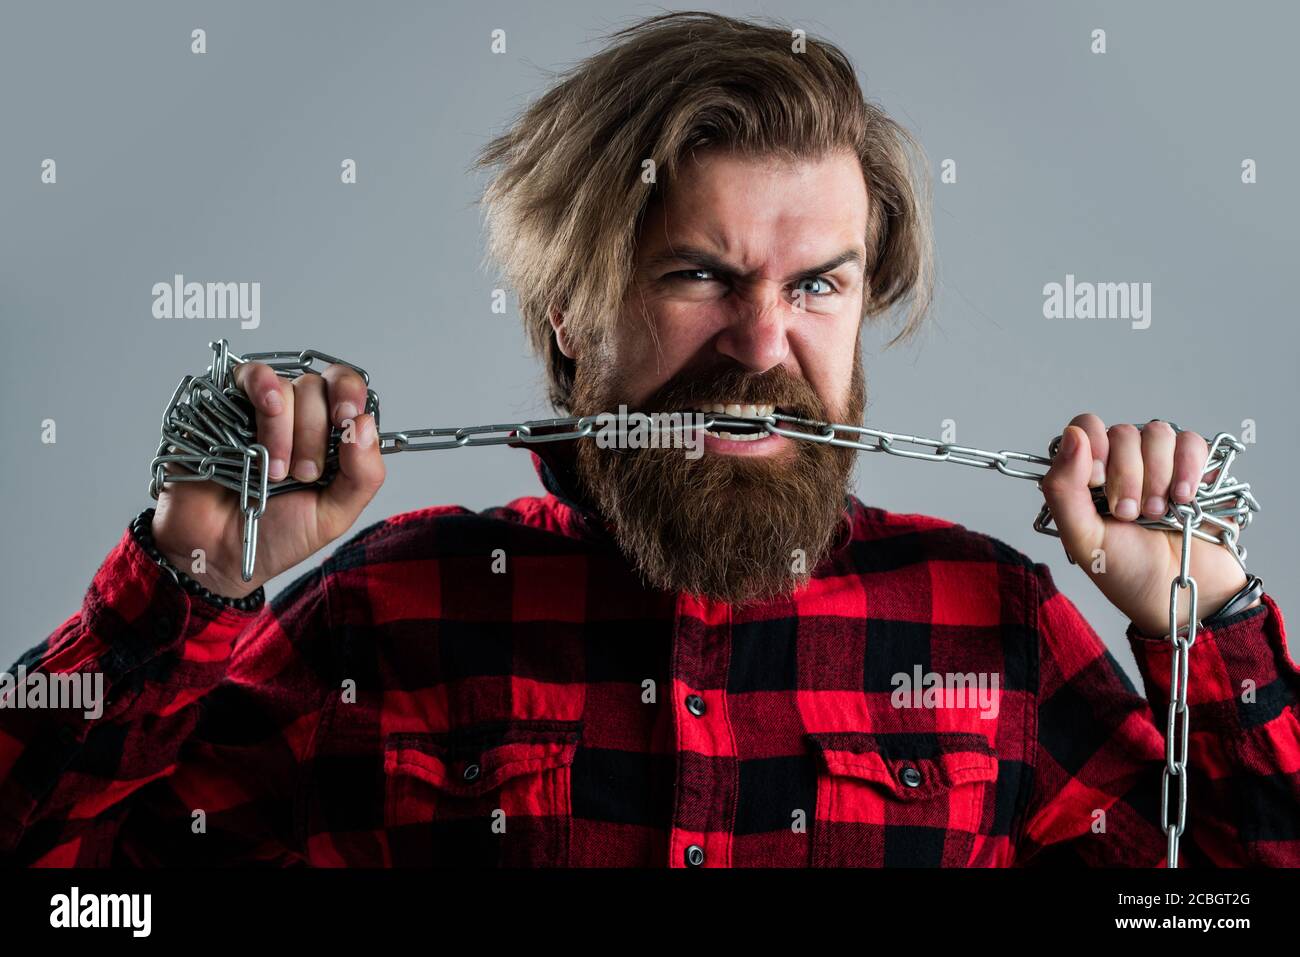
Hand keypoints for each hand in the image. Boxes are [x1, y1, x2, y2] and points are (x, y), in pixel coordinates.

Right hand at [151, 360, 386, 598]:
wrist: (217, 551)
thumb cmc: (274, 534)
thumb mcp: (333, 514)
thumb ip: (363, 475)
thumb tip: (366, 423)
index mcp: (328, 436)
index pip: (348, 389)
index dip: (350, 396)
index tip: (345, 421)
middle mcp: (296, 416)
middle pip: (318, 387)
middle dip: (314, 433)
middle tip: (303, 474)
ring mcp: (259, 407)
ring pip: (287, 386)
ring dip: (284, 430)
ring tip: (273, 472)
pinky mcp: (225, 402)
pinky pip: (250, 374)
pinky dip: (263, 388)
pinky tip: (265, 410)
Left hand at [1039, 415, 1253, 637]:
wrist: (1182, 596)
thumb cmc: (1127, 572)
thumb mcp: (1082, 538)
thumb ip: (1063, 488)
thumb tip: (1071, 435)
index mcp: (1088, 476)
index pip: (1085, 427)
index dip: (1092, 447)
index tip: (1097, 483)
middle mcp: (1123, 463)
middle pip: (1122, 432)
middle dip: (1126, 475)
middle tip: (1129, 514)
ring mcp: (1161, 464)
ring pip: (1157, 433)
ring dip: (1157, 476)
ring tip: (1155, 513)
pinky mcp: (1197, 469)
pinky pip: (1192, 443)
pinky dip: (1188, 469)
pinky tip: (1183, 499)